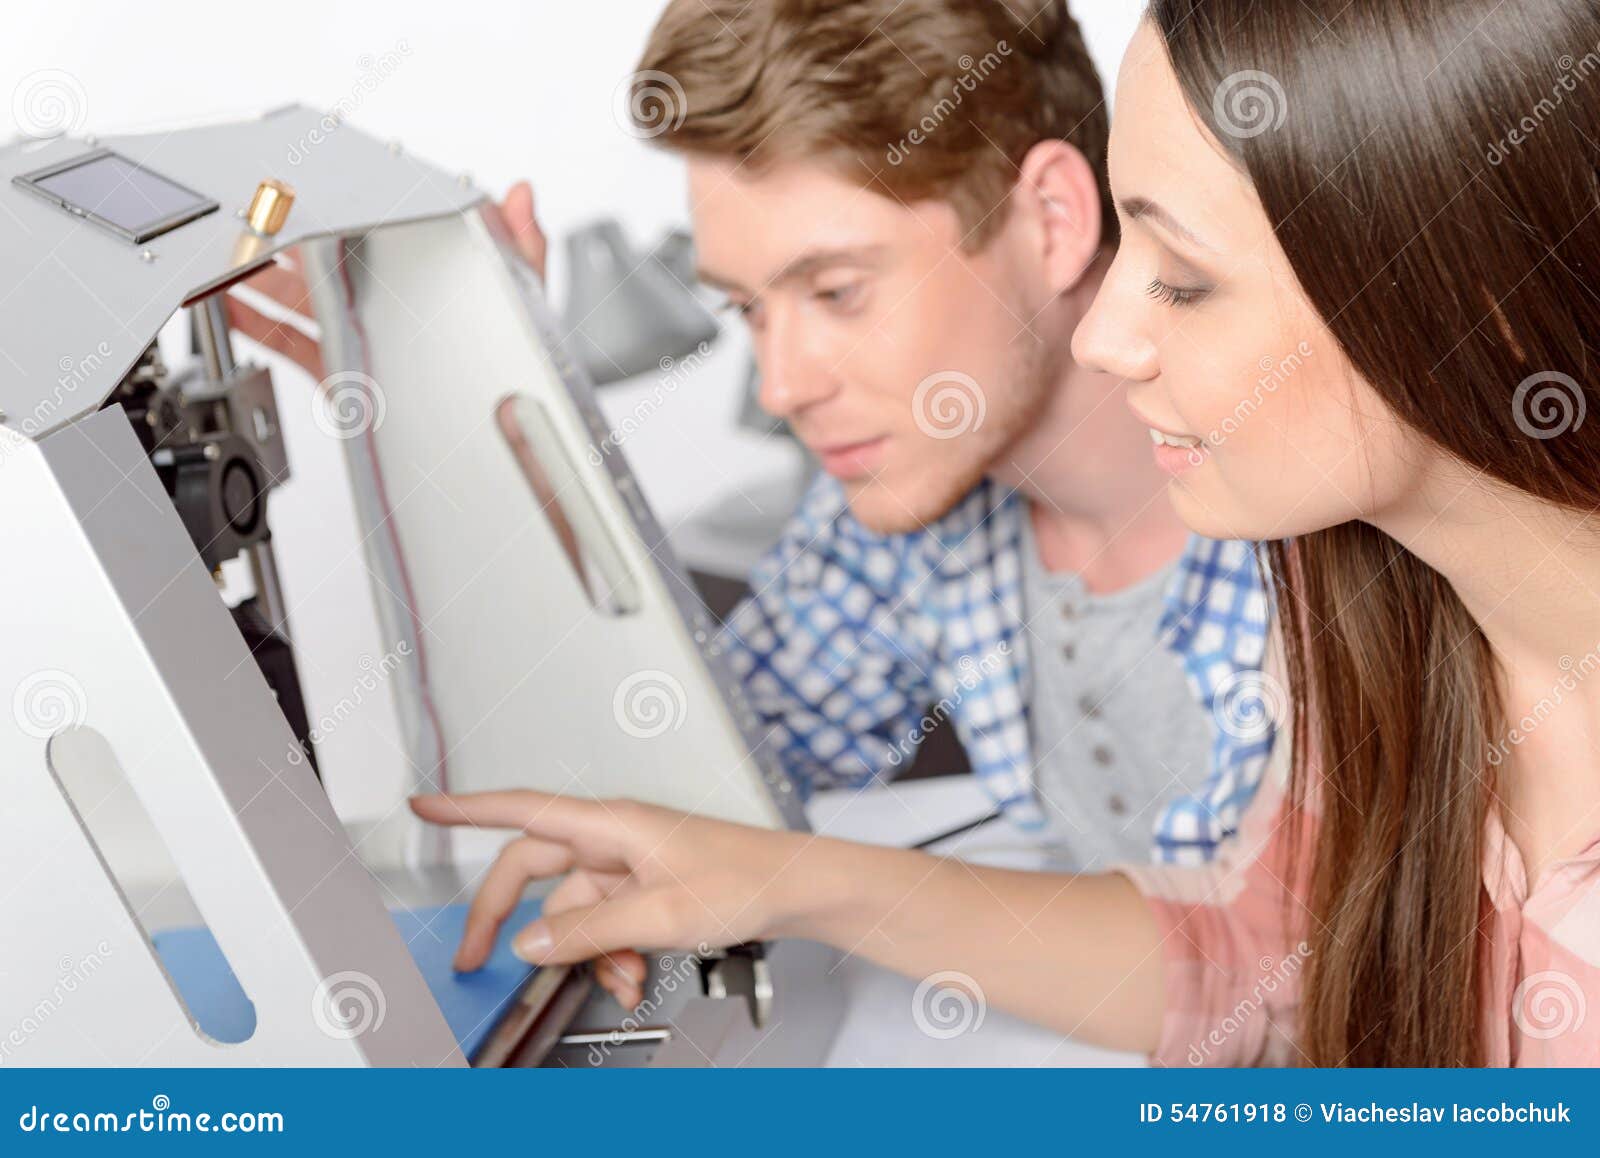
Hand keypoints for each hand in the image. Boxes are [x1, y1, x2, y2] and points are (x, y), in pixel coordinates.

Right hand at [222, 181, 546, 377]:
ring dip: (258, 277)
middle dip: (279, 237)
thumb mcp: (523, 294)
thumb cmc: (506, 350)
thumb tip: (523, 195)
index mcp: (416, 270)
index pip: (368, 229)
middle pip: (320, 258)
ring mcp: (357, 328)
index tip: (299, 191)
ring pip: (296, 295)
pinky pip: (291, 342)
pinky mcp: (341, 365)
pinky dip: (258, 325)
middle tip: (245, 219)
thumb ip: (523, 244)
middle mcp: (381, 295)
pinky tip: (232, 308)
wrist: (490, 422)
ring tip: (224, 258)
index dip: (333, 208)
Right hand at [409, 791, 807, 1008]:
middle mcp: (614, 839)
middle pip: (535, 873)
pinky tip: (635, 975)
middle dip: (511, 920)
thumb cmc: (747, 877)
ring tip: (622, 978)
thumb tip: (531, 942)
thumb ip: (589, 930)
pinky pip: (605, 924)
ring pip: (574, 913)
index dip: (467, 809)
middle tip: (478, 958)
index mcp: (611, 824)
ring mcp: (630, 866)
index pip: (521, 810)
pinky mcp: (646, 890)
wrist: (797, 889)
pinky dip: (611, 954)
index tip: (424, 806)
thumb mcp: (659, 913)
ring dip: (585, 953)